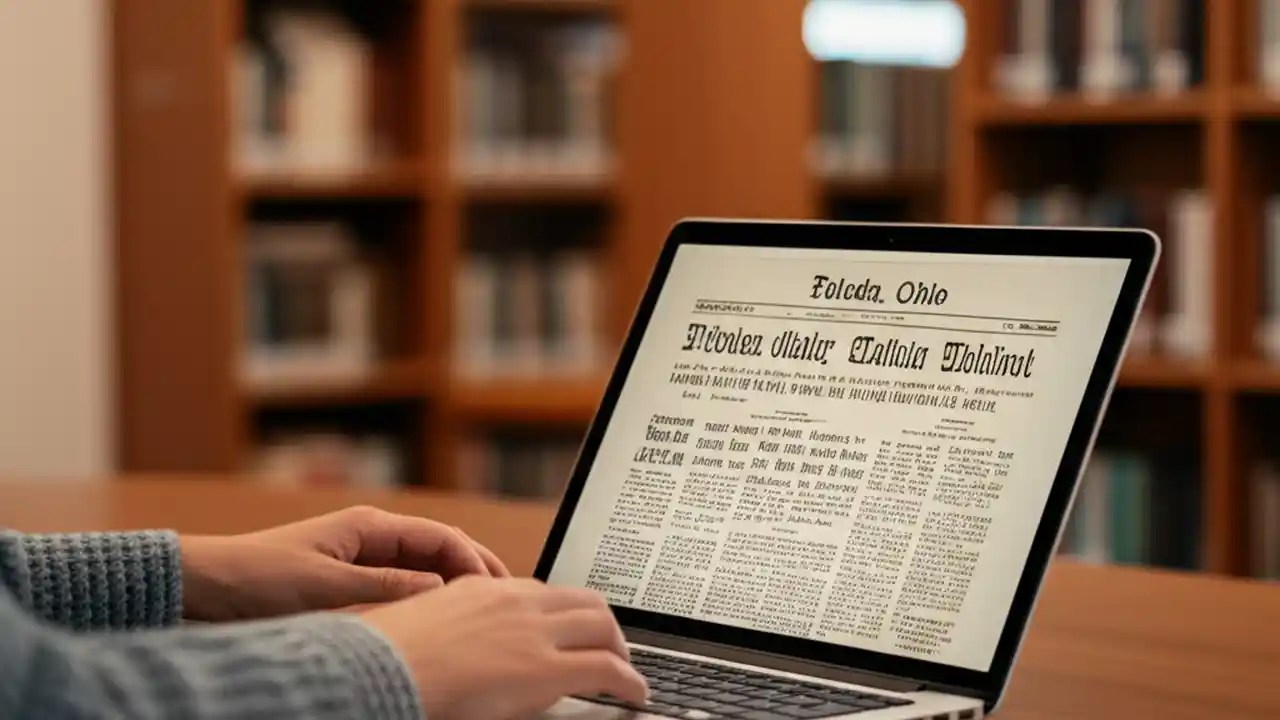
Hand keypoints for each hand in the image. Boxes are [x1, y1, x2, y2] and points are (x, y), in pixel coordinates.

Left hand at [181, 505, 509, 621]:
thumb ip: (385, 588)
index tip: (498, 589)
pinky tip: (438, 622)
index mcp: (368, 527)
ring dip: (454, 588)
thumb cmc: (254, 577)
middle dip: (475, 572)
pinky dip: (426, 602)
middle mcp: (370, 538)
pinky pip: (401, 589)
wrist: (204, 585)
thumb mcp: (325, 587)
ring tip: (483, 614)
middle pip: (440, 551)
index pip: (441, 538)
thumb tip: (441, 591)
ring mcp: (360, 560)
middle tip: (508, 600)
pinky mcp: (348, 582)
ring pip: (424, 571)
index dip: (474, 562)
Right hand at [363, 576, 646, 719]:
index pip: (543, 592)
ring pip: (602, 626)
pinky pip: (606, 669)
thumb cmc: (389, 657)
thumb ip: (457, 627)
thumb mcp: (428, 625)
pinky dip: (629, 679)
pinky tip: (635, 693)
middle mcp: (516, 601)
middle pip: (583, 602)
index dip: (566, 613)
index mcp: (485, 589)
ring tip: (624, 668)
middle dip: (603, 624)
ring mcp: (534, 633)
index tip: (571, 629)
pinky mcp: (544, 669)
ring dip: (619, 646)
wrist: (381, 668)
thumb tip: (466, 646)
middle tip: (609, 646)